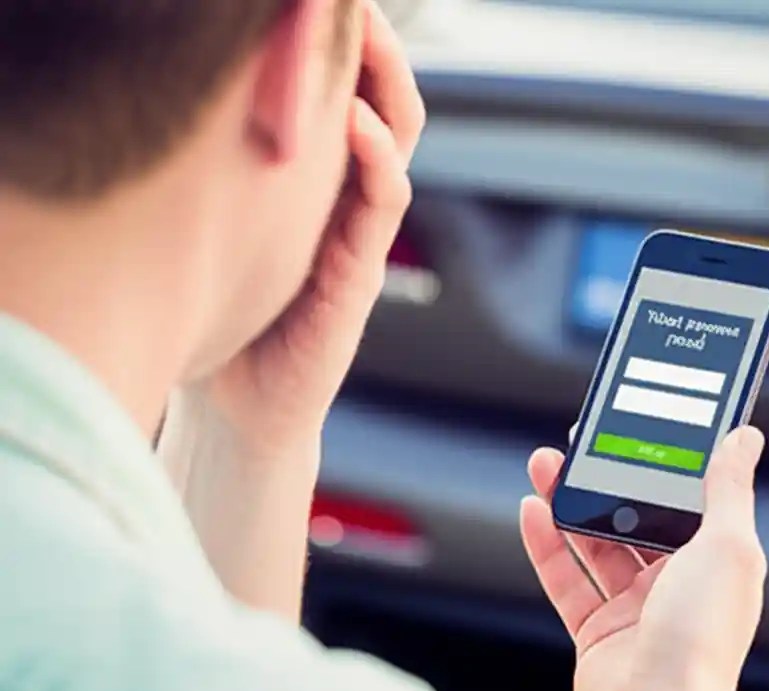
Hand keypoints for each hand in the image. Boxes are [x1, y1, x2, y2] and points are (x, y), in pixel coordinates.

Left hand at [174, 0, 425, 456]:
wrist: (242, 404)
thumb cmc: (226, 309)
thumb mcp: (231, 221)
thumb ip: (240, 167)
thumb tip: (204, 91)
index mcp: (321, 180)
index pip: (352, 93)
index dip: (352, 47)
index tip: (333, 3)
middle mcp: (348, 197)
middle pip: (387, 102)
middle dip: (379, 49)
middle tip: (361, 4)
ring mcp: (360, 232)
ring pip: (396, 140)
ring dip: (386, 85)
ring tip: (367, 34)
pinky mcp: (359, 271)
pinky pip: (383, 202)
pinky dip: (377, 158)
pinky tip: (355, 122)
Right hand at [520, 427, 767, 690]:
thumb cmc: (702, 639)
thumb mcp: (729, 545)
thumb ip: (730, 488)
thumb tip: (746, 436)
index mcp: (717, 562)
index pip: (690, 500)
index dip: (663, 464)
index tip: (640, 429)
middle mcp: (679, 584)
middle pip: (636, 517)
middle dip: (607, 479)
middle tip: (582, 443)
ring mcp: (636, 610)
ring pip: (596, 543)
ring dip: (569, 502)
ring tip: (545, 465)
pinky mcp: (598, 633)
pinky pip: (567, 580)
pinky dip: (547, 545)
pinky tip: (532, 511)